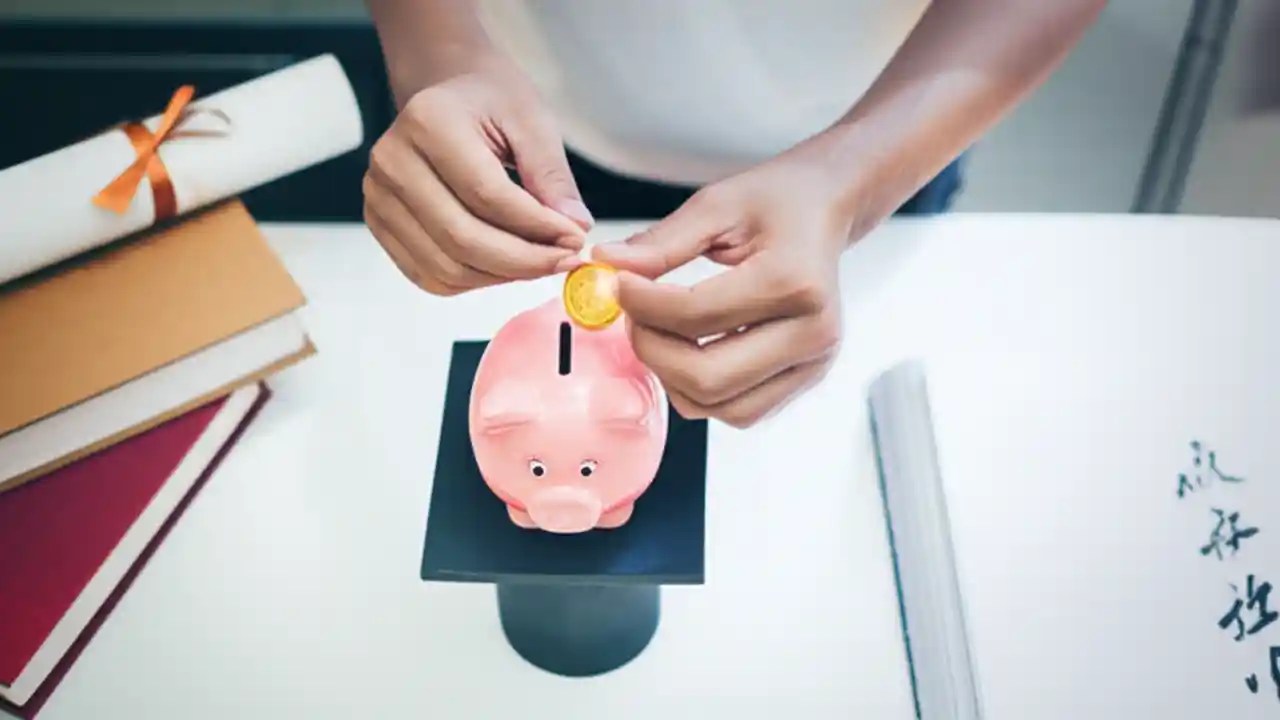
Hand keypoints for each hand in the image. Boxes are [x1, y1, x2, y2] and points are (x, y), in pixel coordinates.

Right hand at [363, 50, 589, 295]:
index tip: (576, 238)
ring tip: (540, 261)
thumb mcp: (531, 121)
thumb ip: (551, 176)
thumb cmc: (490, 99)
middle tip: (564, 260)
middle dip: (523, 260)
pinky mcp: (380, 225)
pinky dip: (476, 281)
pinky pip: (431, 276)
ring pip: (446, 267)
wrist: (446, 90)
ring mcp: (379, 198)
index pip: (486, 196)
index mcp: (429, 123)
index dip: (537, 228)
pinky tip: (507, 265)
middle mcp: (393, 163)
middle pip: (462, 239)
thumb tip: (575, 227)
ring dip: (502, 276)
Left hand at [593, 147, 853, 427]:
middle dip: (652, 348)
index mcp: (795, 282)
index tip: (616, 282)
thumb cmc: (779, 202)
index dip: (642, 303)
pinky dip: (699, 391)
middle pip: (707, 377)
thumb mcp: (717, 205)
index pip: (697, 316)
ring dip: (671, 377)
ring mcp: (813, 364)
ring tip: (657, 331)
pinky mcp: (803, 380)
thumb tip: (606, 265)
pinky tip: (686, 350)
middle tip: (631, 313)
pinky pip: (738, 411)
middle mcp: (813, 333)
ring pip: (719, 406)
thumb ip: (661, 243)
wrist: (826, 210)